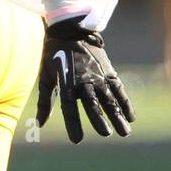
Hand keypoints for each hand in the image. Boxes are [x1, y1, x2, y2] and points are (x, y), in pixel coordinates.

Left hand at [37, 16, 134, 142]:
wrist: (70, 30)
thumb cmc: (54, 56)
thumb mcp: (46, 76)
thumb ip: (45, 101)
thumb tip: (40, 124)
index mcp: (66, 82)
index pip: (69, 106)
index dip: (73, 123)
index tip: (76, 140)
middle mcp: (84, 79)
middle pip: (92, 102)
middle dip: (99, 119)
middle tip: (106, 134)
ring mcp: (98, 75)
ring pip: (109, 98)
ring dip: (117, 115)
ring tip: (125, 132)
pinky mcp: (109, 71)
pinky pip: (119, 89)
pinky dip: (126, 103)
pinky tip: (131, 118)